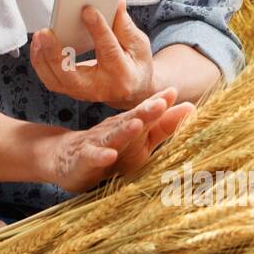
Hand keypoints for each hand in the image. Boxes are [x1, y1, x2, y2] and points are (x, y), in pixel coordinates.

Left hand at [30, 0, 156, 110]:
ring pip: (55, 81)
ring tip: (40, 35)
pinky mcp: (71, 90)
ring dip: (42, 58)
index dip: (98, 29)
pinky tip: (38, 44)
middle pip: (71, 76)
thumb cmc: (135, 65)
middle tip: (46, 32)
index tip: (87, 10)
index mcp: (122, 74)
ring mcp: (83, 92)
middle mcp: (100, 88)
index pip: (108, 50)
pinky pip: (50, 80)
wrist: (133, 90)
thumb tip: (116, 2)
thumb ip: (125, 24)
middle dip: (55, 54)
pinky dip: (40, 62)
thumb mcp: (138, 44)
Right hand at [35, 87, 190, 192]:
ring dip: (124, 130)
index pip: (144, 113)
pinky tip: (109, 154)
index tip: (172, 93)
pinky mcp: (81, 161)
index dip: (157, 105)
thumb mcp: (137, 139)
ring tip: (137, 124)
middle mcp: (112, 131)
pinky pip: (90, 158)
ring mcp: (95, 144)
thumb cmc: (105, 147)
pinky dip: (99, 156)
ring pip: (111, 136)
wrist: (62, 159)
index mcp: (127, 126)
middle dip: (145, 112)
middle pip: (130, 120)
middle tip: (160, 102)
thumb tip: (191, 106)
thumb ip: (163, 126)